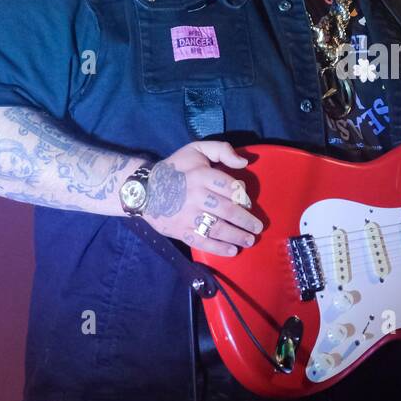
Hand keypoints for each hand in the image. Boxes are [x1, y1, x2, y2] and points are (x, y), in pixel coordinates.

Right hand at [140, 141, 262, 257]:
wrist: (143, 189)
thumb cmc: (175, 168)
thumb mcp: (196, 149)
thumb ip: (222, 150)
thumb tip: (244, 163)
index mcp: (202, 175)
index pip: (230, 187)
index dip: (244, 197)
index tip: (249, 204)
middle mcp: (196, 196)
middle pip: (227, 210)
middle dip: (246, 221)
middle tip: (258, 228)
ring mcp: (188, 215)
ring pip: (217, 228)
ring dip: (237, 236)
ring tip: (250, 241)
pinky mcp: (180, 230)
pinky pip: (202, 241)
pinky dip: (218, 248)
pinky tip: (232, 251)